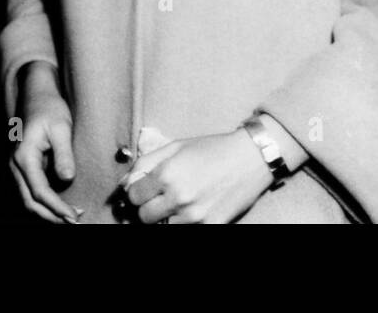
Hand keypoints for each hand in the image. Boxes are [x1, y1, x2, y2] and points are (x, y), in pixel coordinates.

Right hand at [10, 62, 81, 223]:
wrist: (36, 93)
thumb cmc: (49, 107)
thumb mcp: (61, 127)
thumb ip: (64, 154)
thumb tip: (67, 179)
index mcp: (24, 156)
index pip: (40, 192)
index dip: (57, 207)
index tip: (73, 215)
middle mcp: (15, 164)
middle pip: (29, 202)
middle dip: (50, 215)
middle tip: (73, 221)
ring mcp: (16, 166)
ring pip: (27, 198)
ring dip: (46, 210)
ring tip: (69, 216)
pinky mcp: (22, 165)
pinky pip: (30, 189)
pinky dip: (43, 201)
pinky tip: (60, 202)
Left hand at [122, 130, 271, 223]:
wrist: (250, 158)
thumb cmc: (212, 149)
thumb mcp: (176, 146)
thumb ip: (147, 162)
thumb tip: (127, 182)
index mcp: (168, 174)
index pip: (133, 196)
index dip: (136, 192)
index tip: (144, 189)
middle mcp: (179, 197)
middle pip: (144, 217)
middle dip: (148, 207)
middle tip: (159, 198)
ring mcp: (195, 216)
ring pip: (163, 227)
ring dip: (167, 216)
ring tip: (180, 202)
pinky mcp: (211, 226)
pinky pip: (185, 231)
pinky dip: (185, 222)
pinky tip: (194, 208)